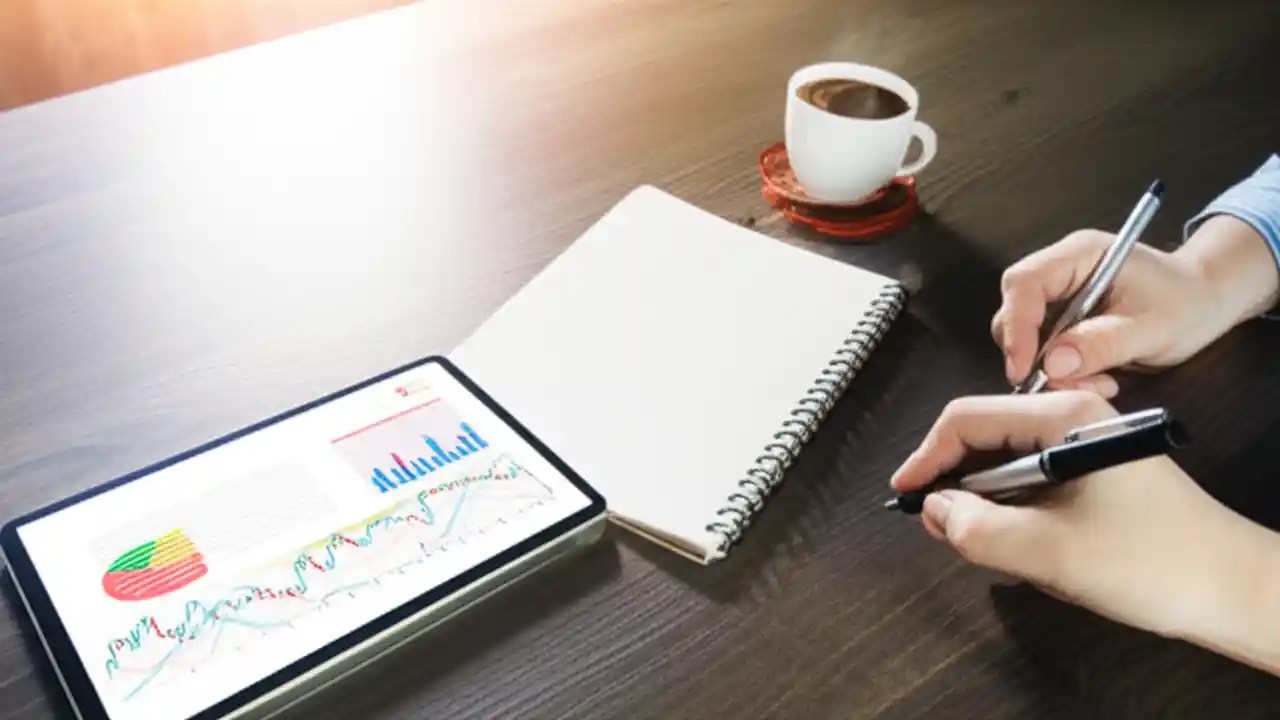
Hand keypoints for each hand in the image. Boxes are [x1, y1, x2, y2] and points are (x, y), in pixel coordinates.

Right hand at [890, 391, 1279, 670]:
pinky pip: (1034, 483)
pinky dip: (1015, 512)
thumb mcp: (1049, 552)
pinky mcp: (1096, 472)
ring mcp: (1087, 445)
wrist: (1232, 587)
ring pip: (1007, 465)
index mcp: (1066, 417)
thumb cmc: (1159, 562)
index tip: (902, 492)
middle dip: (956, 483)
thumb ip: (977, 530)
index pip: (968, 419)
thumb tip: (933, 510)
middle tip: (940, 527)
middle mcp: (1076, 419)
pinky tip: (1028, 546)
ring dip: (988, 504)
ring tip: (994, 545)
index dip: (926, 457)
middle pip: (985, 437)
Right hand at [993, 215, 1279, 395]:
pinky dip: (1062, 372)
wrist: (1207, 301)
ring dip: (1050, 368)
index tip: (1022, 368)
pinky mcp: (1062, 319)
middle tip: (1059, 385)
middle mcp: (1060, 271)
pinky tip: (1096, 377)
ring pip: (1025, 335)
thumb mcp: (1153, 328)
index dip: (1016, 325)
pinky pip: (1043, 349)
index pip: (1024, 283)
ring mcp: (1058, 296)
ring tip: (1095, 382)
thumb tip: (1052, 364)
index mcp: (1079, 254)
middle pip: (1014, 309)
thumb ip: (1103, 343)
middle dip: (1030, 353)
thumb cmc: (1187, 302)